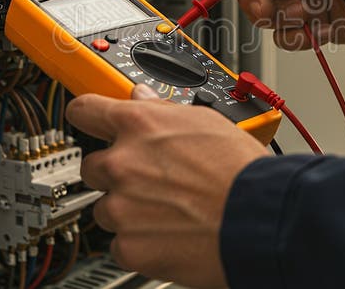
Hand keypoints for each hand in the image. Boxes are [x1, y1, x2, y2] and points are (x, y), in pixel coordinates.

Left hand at [66, 84, 268, 287]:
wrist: (259, 219)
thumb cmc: (242, 171)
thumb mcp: (207, 122)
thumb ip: (164, 111)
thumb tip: (143, 98)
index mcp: (139, 126)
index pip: (85, 110)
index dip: (86, 115)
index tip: (88, 120)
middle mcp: (122, 164)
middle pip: (93, 166)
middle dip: (116, 173)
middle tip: (150, 180)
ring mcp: (122, 207)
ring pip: (107, 208)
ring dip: (128, 210)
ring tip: (168, 211)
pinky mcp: (129, 246)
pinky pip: (120, 244)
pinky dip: (140, 242)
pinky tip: (169, 234)